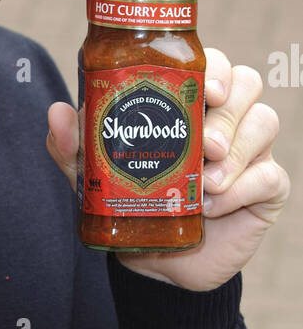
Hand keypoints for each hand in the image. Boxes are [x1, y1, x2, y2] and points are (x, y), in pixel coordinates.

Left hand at [46, 49, 290, 290]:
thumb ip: (75, 146)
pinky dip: (242, 189)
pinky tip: (213, 206)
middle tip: (205, 145)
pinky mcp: (266, 189)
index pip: (216, 65)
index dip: (217, 68)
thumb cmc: (129, 202)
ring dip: (235, 151)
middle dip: (227, 112)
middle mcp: (225, 119)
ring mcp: (250, 151)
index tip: (207, 88)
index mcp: (190, 103)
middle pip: (248, 84)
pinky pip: (269, 176)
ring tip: (207, 181)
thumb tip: (58, 112)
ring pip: (265, 122)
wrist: (154, 263)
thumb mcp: (94, 176)